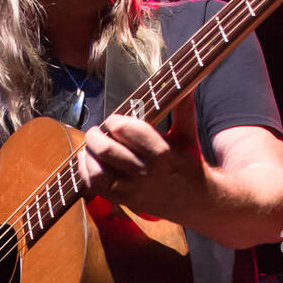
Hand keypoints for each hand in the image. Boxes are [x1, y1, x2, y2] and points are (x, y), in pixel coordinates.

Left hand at [77, 95, 206, 220]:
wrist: (197, 201)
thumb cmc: (188, 163)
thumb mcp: (187, 134)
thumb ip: (183, 107)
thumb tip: (187, 81)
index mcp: (161, 152)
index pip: (127, 130)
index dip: (115, 121)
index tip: (115, 120)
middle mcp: (145, 172)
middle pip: (107, 151)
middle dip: (96, 136)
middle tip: (97, 131)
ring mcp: (134, 190)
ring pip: (98, 173)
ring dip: (88, 156)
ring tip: (90, 147)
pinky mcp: (126, 201)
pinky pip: (96, 189)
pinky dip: (86, 173)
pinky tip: (88, 162)